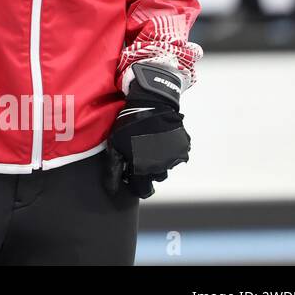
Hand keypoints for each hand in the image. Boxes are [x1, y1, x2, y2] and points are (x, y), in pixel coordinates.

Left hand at [104, 62, 190, 198]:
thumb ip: (113, 170)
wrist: (151, 103)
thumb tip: (112, 190)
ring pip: (166, 167)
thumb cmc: (129, 124)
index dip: (136, 185)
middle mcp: (161, 167)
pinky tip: (160, 139)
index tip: (132, 176)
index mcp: (143, 169)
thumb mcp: (115, 146)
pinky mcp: (182, 148)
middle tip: (140, 155)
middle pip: (154, 178)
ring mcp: (174, 158)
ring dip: (158, 162)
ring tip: (149, 145)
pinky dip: (169, 151)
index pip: (142, 190)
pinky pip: (176, 156)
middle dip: (147, 172)